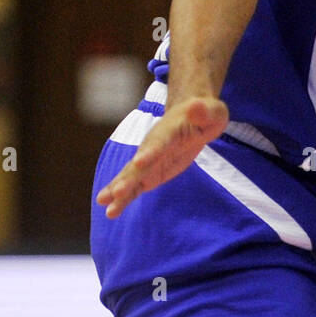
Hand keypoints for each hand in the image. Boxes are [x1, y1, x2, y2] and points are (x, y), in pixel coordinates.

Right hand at [96, 96, 228, 217]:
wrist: (192, 115)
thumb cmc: (206, 114)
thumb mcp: (213, 111)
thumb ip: (204, 112)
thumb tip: (196, 106)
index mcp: (169, 132)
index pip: (159, 142)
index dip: (150, 152)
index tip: (139, 162)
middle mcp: (152, 146)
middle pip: (139, 163)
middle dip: (128, 178)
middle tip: (116, 192)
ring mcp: (149, 160)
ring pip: (131, 176)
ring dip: (118, 189)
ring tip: (103, 202)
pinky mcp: (150, 172)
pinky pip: (135, 186)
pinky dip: (124, 197)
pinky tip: (111, 210)